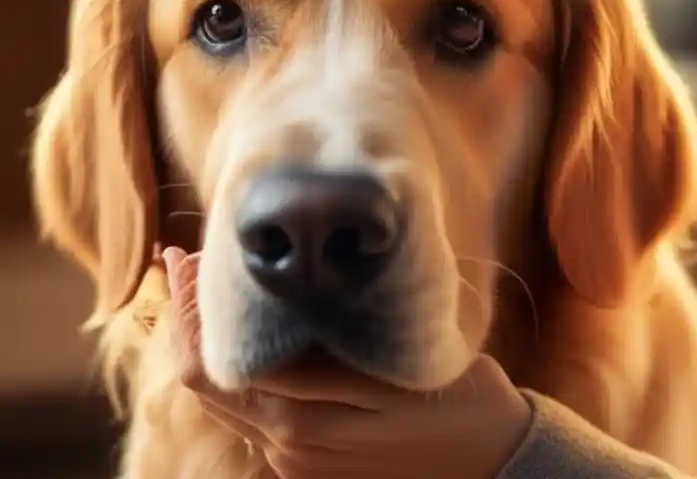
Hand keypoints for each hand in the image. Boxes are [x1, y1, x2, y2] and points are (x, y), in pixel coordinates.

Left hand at [163, 247, 532, 478]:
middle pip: (203, 385)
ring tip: (208, 293)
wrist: (496, 459)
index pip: (208, 364)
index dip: (186, 308)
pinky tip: (256, 341)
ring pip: (225, 402)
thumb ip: (319, 368)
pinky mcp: (310, 466)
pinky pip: (255, 418)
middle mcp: (286, 448)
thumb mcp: (395, 375)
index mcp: (299, 422)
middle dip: (186, 321)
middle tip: (182, 262)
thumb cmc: (458, 403)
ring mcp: (296, 462)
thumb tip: (253, 337)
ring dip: (209, 347)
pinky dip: (240, 374)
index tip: (184, 257)